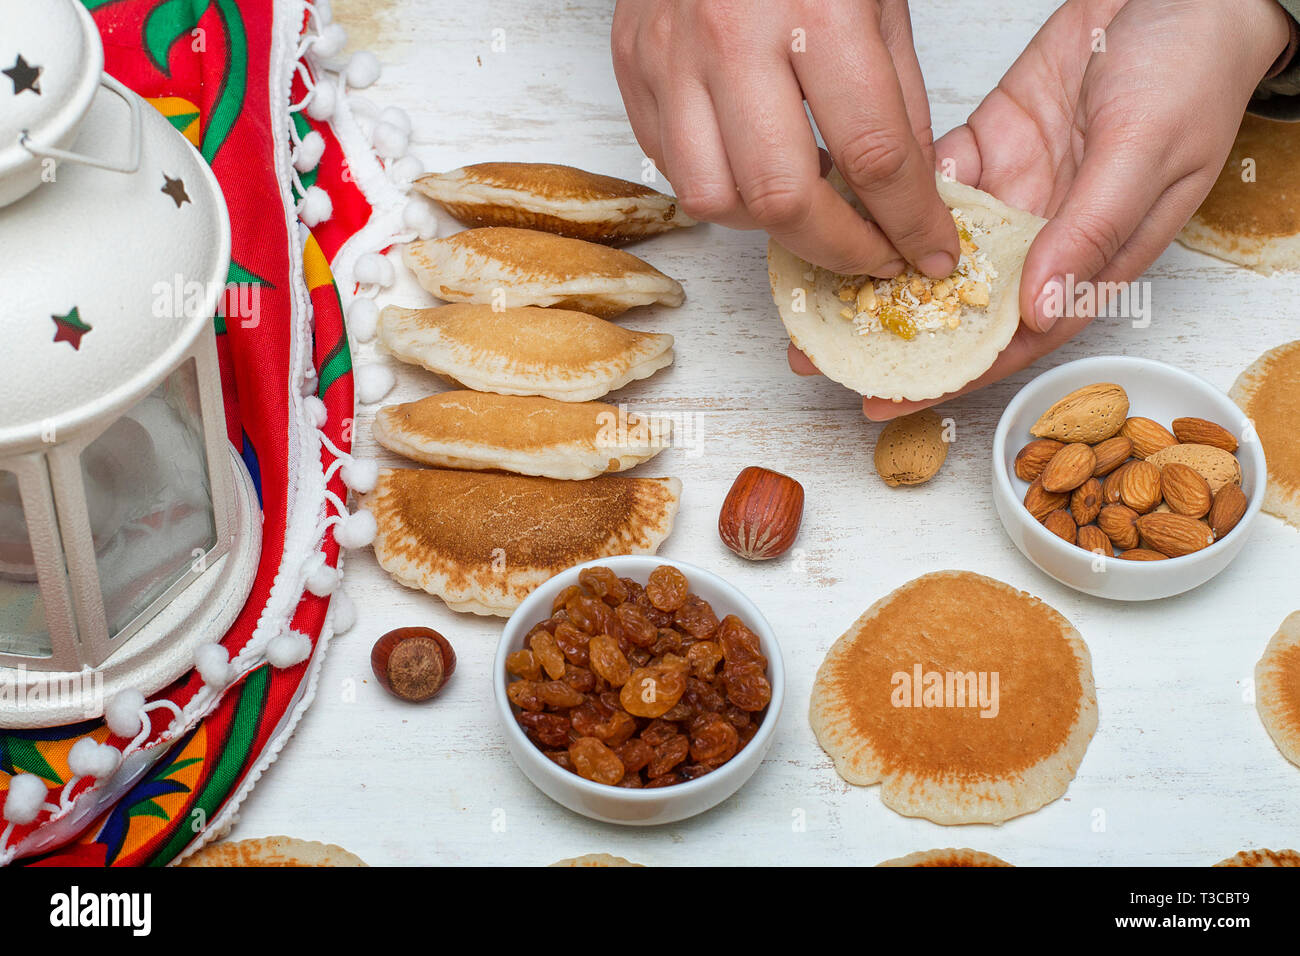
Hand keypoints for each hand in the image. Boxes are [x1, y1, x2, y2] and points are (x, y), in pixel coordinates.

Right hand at [611, 0, 958, 276]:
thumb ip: (895, 96)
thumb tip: (909, 189)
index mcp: (814, 10)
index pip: (874, 154)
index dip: (909, 221)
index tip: (927, 252)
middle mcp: (731, 39)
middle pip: (782, 197)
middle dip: (837, 248)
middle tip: (870, 255)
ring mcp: (671, 58)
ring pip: (712, 198)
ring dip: (766, 223)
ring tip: (804, 207)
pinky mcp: (634, 69)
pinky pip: (671, 164)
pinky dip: (717, 185)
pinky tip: (752, 165)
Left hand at [836, 0, 1290, 418]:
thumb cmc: (1193, 72)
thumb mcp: (1149, 152)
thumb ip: (1091, 230)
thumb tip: (1037, 309)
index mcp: (1093, 261)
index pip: (1014, 337)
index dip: (950, 375)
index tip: (886, 400)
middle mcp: (1045, 237)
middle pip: (960, 303)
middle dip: (893, 333)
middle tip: (818, 354)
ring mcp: (1014, 192)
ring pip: (934, 246)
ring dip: (877, 269)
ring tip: (813, 294)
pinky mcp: (991, 143)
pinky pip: (933, 180)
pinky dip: (891, 192)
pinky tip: (847, 209)